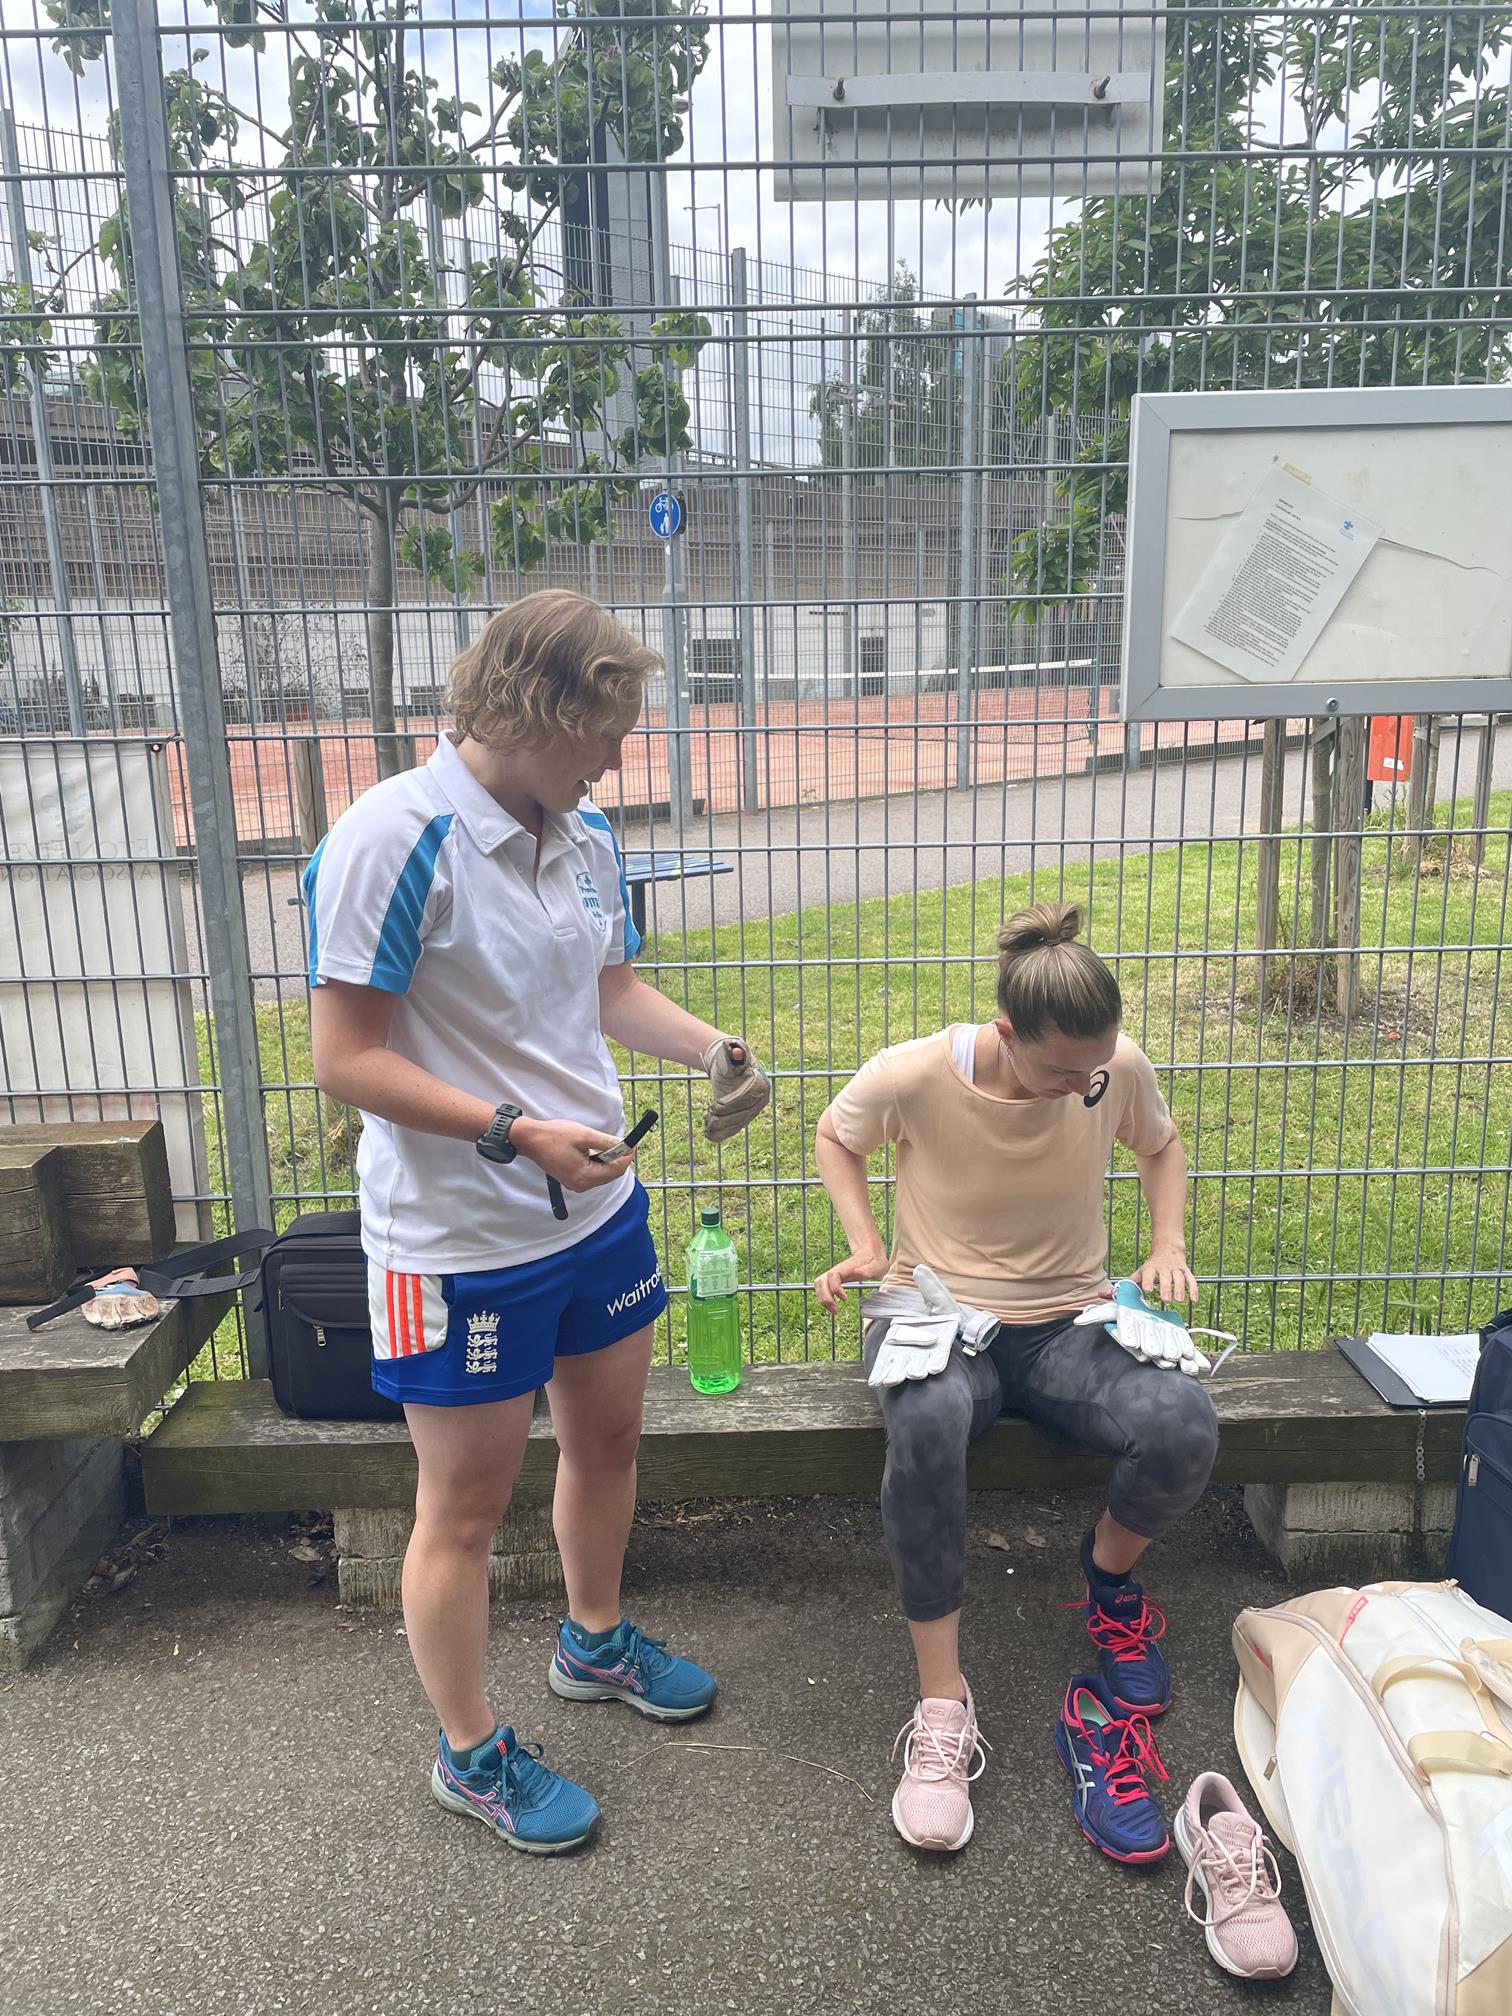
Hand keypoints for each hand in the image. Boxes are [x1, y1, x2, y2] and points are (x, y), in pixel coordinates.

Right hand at [510, 1117, 634, 1194]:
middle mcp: (580, 1185)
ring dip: (607, 1159)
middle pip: (610, 1174)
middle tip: (620, 1141)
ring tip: (601, 1143)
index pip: (616, 1170)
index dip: (626, 1156)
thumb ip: (607, 1142)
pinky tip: (592, 1149)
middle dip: (617, 1158)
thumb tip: (624, 1146)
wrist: (530, 1139)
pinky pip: (592, 1172)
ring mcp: (575, 1183)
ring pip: (602, 1173)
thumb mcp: (584, 1135)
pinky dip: (597, 1161)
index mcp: (584, 1177)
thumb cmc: (553, 1136)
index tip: (632, 1143)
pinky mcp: (572, 1178)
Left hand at [700, 1036, 771, 1142]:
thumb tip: (734, 1051)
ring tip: (705, 1121)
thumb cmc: (728, 1059)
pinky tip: (708, 1134)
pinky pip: (734, 1129)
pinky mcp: (744, 1118)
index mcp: (760, 1082)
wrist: (727, 1067)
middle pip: (744, 1113)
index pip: (748, 1097)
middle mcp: (761, 1098)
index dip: (731, 1103)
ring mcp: (753, 1110)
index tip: (714, 1105)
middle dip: (724, 1117)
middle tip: (707, 1114)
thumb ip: (733, 1052)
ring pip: (738, 1124)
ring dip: (720, 1127)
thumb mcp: (730, 1054)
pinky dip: (721, 1134)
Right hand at [813, 1242, 888, 1314]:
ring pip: (818, 1285)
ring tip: (834, 1311)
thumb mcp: (878, 1265)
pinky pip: (821, 1288)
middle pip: (821, 1281)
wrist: (869, 1253)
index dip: (835, 1288)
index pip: (833, 1275)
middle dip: (825, 1298)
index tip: (845, 1299)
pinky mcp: (832, 1280)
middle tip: (836, 1311)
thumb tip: (857, 1272)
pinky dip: (824, 1298)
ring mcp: (833, 1275)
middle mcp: (836, 1270)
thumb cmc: (874, 1261)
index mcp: (847, 1267)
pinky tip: (833, 1306)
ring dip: (822, 1299)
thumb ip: (869, 1270)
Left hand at [1133, 1246, 1199, 1307]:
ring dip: (1180, 1289)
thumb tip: (1112, 1292)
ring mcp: (1176, 1269)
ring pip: (1179, 1278)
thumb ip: (1130, 1282)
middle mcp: (1164, 1268)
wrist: (1167, 1249)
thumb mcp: (1141, 1271)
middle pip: (1165, 1277)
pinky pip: (1191, 1280)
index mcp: (1151, 1268)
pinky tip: (1194, 1300)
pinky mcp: (1186, 1272)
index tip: (1148, 1290)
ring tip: (1179, 1300)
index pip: (1148, 1274)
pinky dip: (1194, 1290)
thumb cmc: (1152, 1265)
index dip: (1148, 1281)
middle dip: (1166, 1288)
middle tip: (1166, 1299)